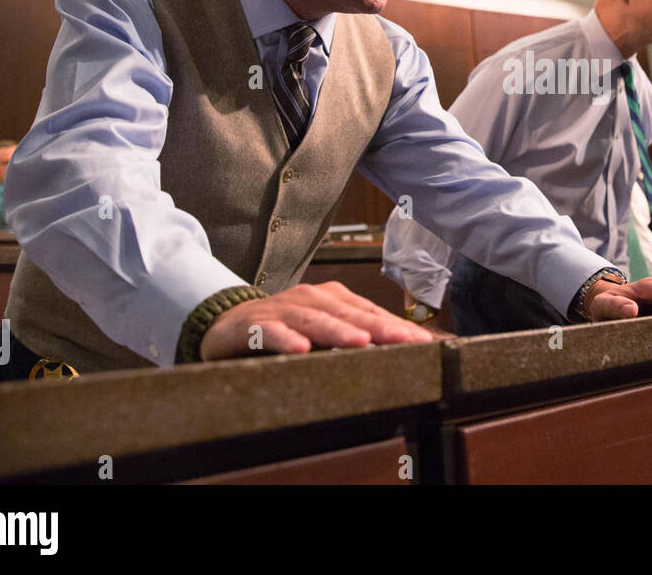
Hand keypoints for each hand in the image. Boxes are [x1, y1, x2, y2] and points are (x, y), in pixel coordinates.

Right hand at [199, 281, 432, 360]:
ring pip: (314, 320)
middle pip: (349, 313)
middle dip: (379, 327)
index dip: (397, 326)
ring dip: (337, 331)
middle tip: (404, 341)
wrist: (227, 323)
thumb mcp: (323, 333)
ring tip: (360, 342)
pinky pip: (271, 333)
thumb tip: (404, 352)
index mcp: (332, 299)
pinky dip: (286, 340)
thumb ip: (356, 339)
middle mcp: (310, 299)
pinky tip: (301, 349)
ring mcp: (282, 310)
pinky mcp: (253, 326)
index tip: (424, 342)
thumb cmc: (285, 329)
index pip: (371, 312)